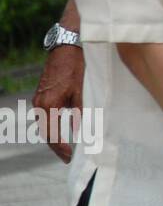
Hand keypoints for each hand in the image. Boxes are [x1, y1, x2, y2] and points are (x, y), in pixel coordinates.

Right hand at [33, 45, 84, 162]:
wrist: (67, 47)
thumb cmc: (77, 67)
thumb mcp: (82, 91)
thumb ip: (80, 112)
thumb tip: (81, 131)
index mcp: (49, 105)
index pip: (53, 135)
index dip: (61, 148)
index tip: (69, 158)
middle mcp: (39, 104)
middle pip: (46, 132)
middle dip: (57, 146)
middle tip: (68, 157)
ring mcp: (38, 99)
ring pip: (45, 124)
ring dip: (54, 136)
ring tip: (66, 147)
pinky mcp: (41, 95)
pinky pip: (45, 115)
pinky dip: (53, 124)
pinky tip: (63, 129)